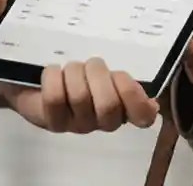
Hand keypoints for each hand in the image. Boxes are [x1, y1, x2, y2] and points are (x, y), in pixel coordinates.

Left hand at [7, 58, 159, 132]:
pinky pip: (55, 98)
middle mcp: (102, 122)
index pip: (142, 116)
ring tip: (68, 70)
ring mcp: (77, 125)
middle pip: (109, 104)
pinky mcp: (53, 123)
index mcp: (123, 107)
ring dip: (74, 72)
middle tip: (88, 66)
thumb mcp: (104, 72)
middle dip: (97, 75)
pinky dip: (53, 77)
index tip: (120, 76)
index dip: (135, 97)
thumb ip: (126, 81)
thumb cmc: (76, 74)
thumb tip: (157, 98)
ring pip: (81, 97)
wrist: (35, 79)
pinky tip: (53, 72)